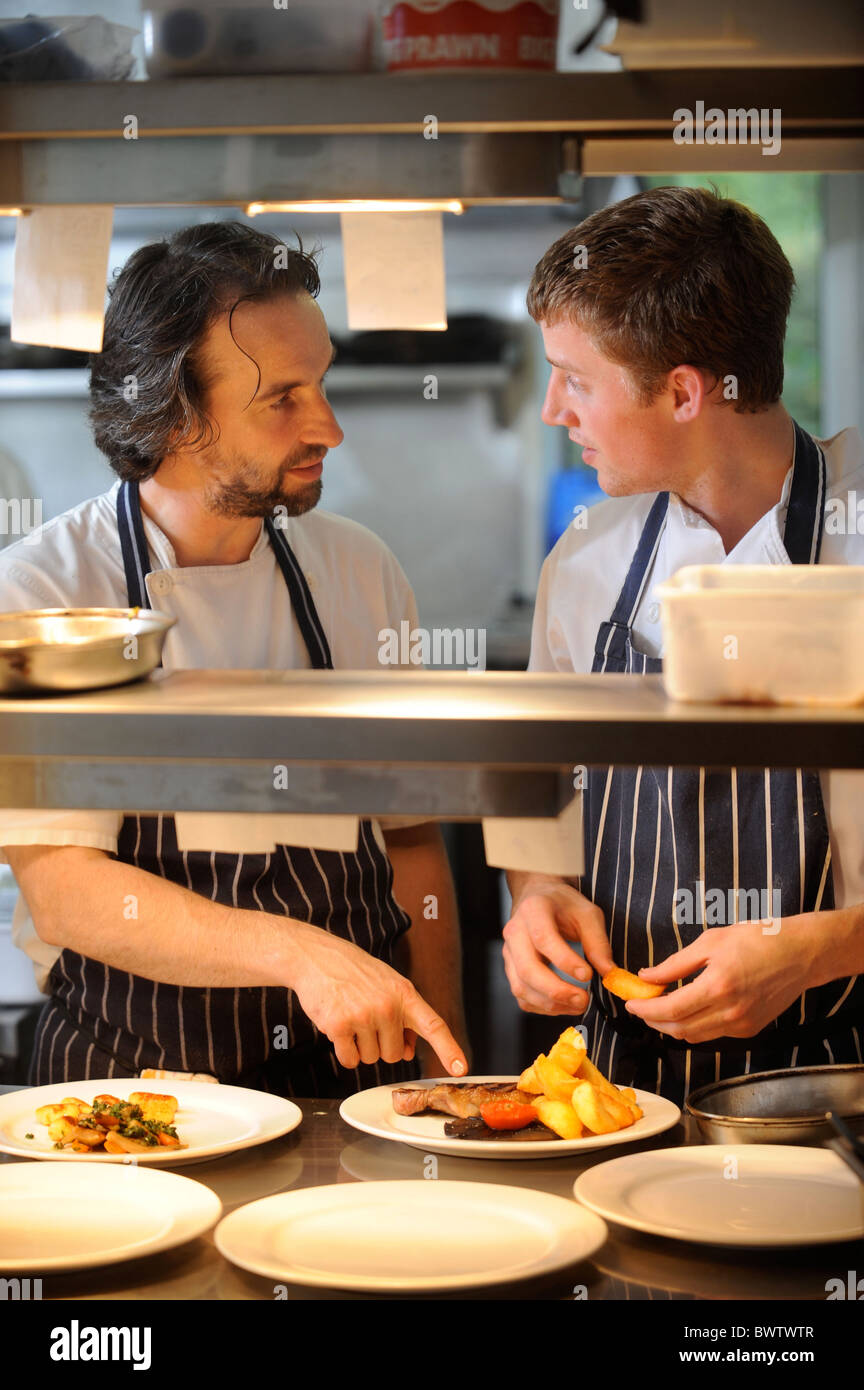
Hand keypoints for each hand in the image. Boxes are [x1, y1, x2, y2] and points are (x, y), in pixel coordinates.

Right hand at [289, 926, 467, 1075]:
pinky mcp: (339, 1026)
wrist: (318, 958)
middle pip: (395, 1055)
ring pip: (371, 1059)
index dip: (449, 1048)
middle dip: (382, 1045)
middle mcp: (388, 1006)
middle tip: (367, 1019)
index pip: (433, 1025)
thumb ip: (404, 1018)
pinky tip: (339, 1028)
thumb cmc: (356, 974)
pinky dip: (344, 1052)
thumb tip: (411, 1052)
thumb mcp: (389, 986)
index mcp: (405, 994)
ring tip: (351, 1017)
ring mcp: (364, 1015)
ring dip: (361, 1047)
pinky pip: (350, 1060)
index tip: (460, 1068)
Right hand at [501, 876, 614, 1014]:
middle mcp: (515, 932)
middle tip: (583, 1000)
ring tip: (578, 1004)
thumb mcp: (587, 914)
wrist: (538, 898)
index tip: (588, 975)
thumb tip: (609, 973)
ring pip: (521, 987)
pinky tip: (565, 1005)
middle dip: (556, 991)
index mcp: (533, 910)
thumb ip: (598, 943)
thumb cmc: (564, 906)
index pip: (543, 939)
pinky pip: (522, 997)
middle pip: (528, 969)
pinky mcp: (511, 970)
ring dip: (551, 1004)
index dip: (565, 961)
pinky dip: (543, 1007)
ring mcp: (509, 953)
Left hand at [625, 915, 819, 1043]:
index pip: (670, 1010)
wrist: (800, 954)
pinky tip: (688, 1010)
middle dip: (654, 1022)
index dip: (645, 1010)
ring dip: (672, 1027)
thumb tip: (647, 977)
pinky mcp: (750, 1029)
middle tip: (641, 1007)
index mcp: (717, 986)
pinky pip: (713, 1034)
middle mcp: (730, 1012)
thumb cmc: (757, 939)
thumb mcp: (711, 941)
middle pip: (679, 1030)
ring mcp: (741, 1024)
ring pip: (695, 1037)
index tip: (630, 1004)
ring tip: (660, 1009)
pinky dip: (695, 1026)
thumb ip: (675, 964)